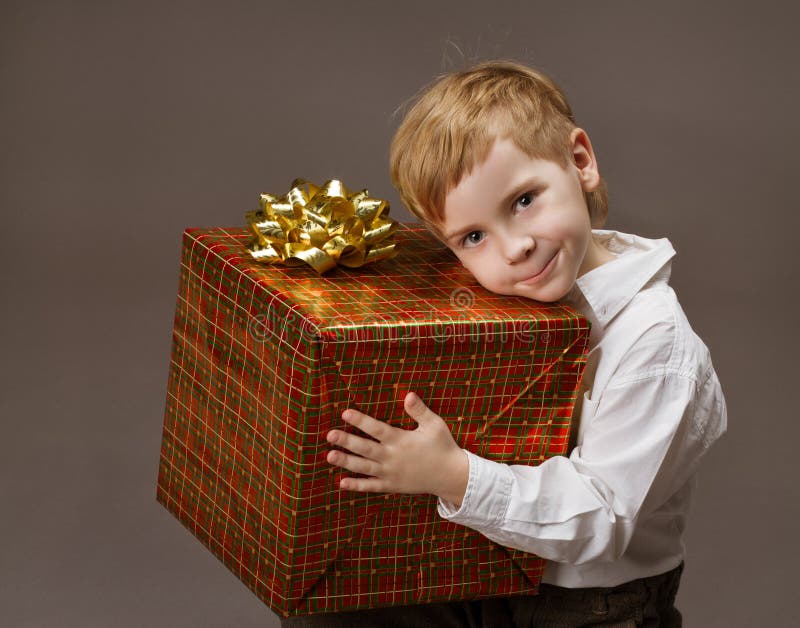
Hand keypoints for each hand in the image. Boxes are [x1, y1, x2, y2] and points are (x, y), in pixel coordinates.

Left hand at [326, 392, 468, 506]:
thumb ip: (420, 410)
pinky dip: (357, 486)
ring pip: (364, 467)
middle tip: (329, 434)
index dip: (360, 421)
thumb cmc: (443, 447)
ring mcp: (391, 473)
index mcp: (401, 440)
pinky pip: (372, 486)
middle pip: (365, 448)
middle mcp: (393, 457)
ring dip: (346, 462)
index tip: (345, 413)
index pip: (377, 429)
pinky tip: (342, 483)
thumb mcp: (434, 425)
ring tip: (329, 456)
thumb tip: (408, 394)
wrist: (451, 476)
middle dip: (347, 440)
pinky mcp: (392, 485)